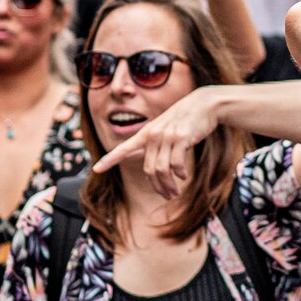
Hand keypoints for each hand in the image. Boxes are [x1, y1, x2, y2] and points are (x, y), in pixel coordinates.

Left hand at [90, 85, 221, 198]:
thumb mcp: (165, 130)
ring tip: (175, 191)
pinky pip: (176, 163)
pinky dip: (180, 173)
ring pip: (162, 169)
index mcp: (146, 133)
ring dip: (169, 185)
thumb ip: (155, 146)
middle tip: (167, 195)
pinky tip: (183, 176)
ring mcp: (166, 136)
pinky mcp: (181, 138)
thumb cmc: (184, 120)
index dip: (109, 160)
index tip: (96, 169)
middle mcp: (153, 134)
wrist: (204, 104)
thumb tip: (152, 169)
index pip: (123, 148)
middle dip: (157, 186)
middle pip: (149, 169)